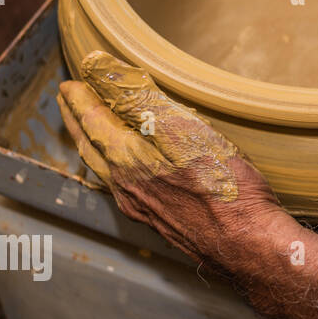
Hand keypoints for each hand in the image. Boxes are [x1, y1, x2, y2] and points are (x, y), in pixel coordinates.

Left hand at [57, 50, 292, 269]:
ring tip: (89, 128)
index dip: (82, 98)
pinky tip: (125, 168)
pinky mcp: (159, 220)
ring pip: (103, 169)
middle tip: (69, 100)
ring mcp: (141, 207)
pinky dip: (110, 166)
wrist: (247, 245)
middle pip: (91, 146)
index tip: (72, 82)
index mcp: (129, 160)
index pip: (94, 121)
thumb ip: (141, 102)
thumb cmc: (225, 188)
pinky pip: (120, 187)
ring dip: (91, 143)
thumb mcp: (186, 132)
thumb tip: (102, 73)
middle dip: (78, 120)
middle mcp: (126, 186)